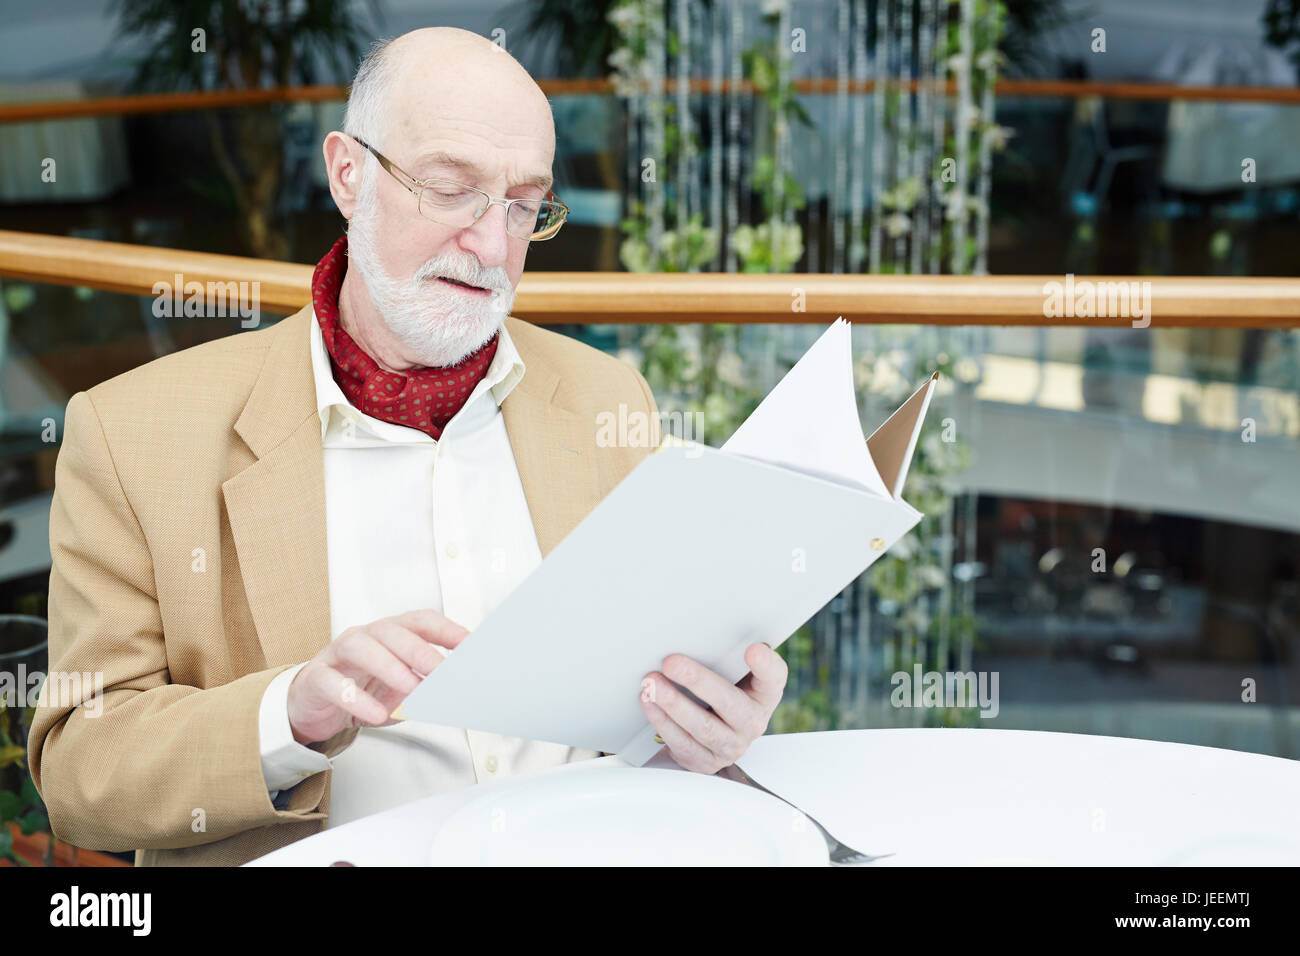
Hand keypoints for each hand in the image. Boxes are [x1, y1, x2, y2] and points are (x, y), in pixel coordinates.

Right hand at [287, 609, 468, 745]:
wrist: (314, 706)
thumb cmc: (361, 690)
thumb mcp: (399, 689)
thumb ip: (425, 687)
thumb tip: (455, 692)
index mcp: (390, 634)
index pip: (420, 621)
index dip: (445, 629)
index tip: (469, 644)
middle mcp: (365, 636)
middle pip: (390, 631)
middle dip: (419, 650)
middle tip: (441, 670)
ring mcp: (337, 654)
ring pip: (359, 646)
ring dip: (389, 666)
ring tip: (410, 687)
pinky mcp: (316, 678)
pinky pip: (333, 683)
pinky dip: (356, 699)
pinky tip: (376, 714)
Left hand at [639, 643, 787, 773]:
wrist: (716, 735)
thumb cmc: (724, 694)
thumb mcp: (735, 675)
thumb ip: (728, 656)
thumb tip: (701, 634)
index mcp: (764, 694)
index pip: (774, 678)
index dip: (766, 665)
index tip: (752, 649)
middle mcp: (752, 723)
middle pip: (729, 703)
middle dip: (697, 681)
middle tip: (670, 662)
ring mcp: (730, 746)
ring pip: (702, 727)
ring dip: (673, 703)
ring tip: (652, 684)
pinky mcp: (706, 761)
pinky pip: (682, 743)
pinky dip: (662, 721)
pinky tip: (649, 703)